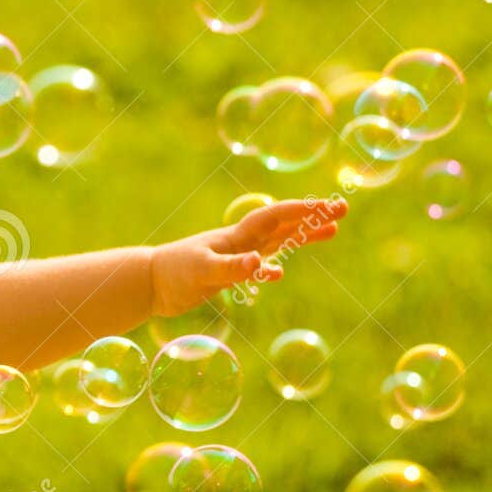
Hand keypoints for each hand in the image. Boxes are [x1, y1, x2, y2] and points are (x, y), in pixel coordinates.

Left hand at [149, 197, 345, 316]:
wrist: (148, 283)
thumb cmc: (172, 274)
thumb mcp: (202, 273)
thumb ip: (231, 269)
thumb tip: (262, 265)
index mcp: (236, 237)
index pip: (276, 218)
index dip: (303, 212)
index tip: (329, 208)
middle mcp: (240, 242)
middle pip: (284, 225)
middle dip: (313, 217)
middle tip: (343, 210)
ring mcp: (235, 255)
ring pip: (277, 241)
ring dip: (303, 236)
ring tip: (331, 231)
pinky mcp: (227, 271)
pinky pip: (258, 264)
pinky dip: (273, 265)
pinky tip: (280, 271)